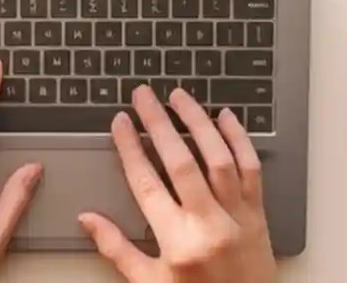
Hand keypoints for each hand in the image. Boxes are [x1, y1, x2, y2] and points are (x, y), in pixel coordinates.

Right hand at [79, 86, 276, 282]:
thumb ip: (117, 249)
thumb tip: (87, 219)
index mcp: (178, 242)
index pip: (147, 184)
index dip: (130, 148)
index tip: (120, 123)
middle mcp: (209, 225)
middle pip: (181, 162)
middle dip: (158, 123)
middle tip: (144, 96)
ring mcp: (237, 217)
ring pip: (218, 158)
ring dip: (197, 123)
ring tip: (179, 97)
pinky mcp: (259, 215)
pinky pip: (251, 169)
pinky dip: (239, 140)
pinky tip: (225, 118)